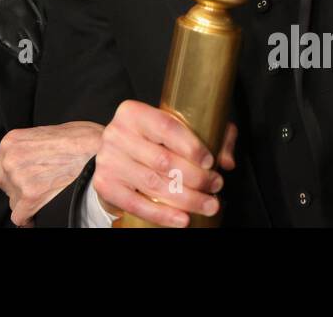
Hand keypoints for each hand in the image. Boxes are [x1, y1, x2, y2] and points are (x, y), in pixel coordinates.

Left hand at [0, 121, 103, 226]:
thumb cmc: (78, 138)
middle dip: (15, 186)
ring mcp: (18, 177)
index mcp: (12, 141)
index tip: (22, 178)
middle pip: (1, 181)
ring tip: (43, 197)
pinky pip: (19, 216)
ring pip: (12, 200)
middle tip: (34, 186)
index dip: (13, 173)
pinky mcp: (30, 195)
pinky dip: (28, 218)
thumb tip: (26, 161)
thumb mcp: (43, 133)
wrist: (95, 148)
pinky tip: (36, 216)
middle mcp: (10, 158)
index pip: (0, 164)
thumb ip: (27, 147)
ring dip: (25, 201)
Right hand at [92, 101, 237, 226]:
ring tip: (208, 204)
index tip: (211, 162)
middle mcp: (117, 133)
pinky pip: (136, 204)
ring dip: (187, 199)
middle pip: (163, 160)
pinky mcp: (106, 185)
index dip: (192, 146)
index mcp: (133, 112)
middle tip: (216, 185)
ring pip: (154, 184)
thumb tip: (227, 161)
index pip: (166, 127)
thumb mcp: (176, 128)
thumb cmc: (151, 140)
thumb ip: (209, 135)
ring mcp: (108, 160)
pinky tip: (183, 219)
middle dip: (196, 177)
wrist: (115, 155)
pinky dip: (162, 215)